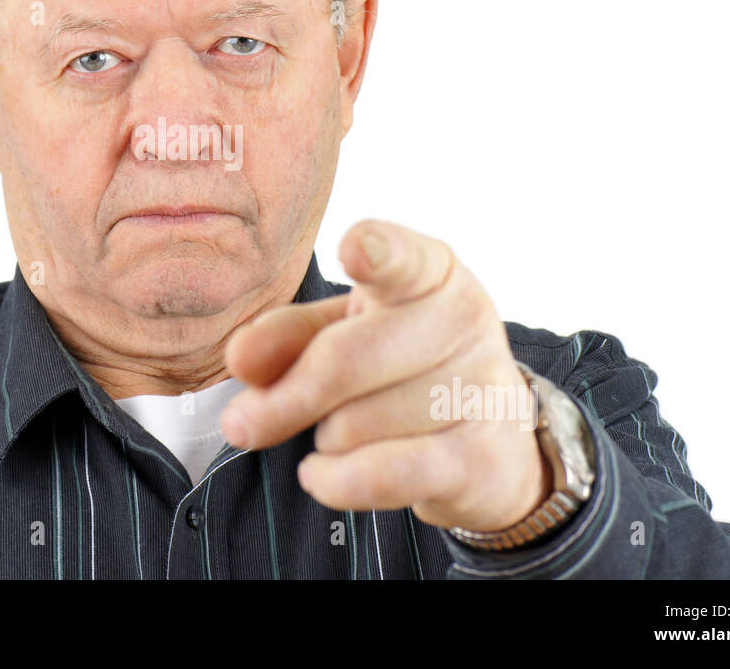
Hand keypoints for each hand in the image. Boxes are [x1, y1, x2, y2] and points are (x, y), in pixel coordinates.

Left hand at [220, 219, 552, 532]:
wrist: (489, 442)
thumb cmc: (401, 367)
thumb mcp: (342, 333)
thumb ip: (287, 337)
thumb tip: (240, 359)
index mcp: (428, 271)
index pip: (401, 258)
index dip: (376, 252)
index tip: (354, 249)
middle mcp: (463, 318)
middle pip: (343, 359)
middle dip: (284, 399)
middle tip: (241, 423)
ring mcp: (481, 388)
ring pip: (353, 425)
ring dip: (327, 437)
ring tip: (348, 430)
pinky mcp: (481, 458)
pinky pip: (383, 474)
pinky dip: (336, 480)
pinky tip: (323, 473)